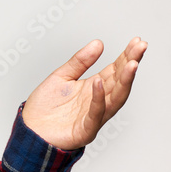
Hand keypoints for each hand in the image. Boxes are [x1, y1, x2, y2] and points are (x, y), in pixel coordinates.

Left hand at [21, 37, 146, 150]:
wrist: (29, 130)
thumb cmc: (45, 107)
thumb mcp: (62, 76)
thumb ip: (79, 61)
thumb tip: (98, 43)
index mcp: (94, 88)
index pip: (115, 70)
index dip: (127, 56)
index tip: (137, 41)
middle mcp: (98, 101)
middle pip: (120, 82)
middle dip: (131, 64)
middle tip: (141, 47)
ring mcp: (94, 116)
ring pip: (115, 98)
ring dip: (124, 81)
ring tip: (131, 63)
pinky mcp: (85, 130)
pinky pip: (95, 114)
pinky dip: (98, 99)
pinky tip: (99, 83)